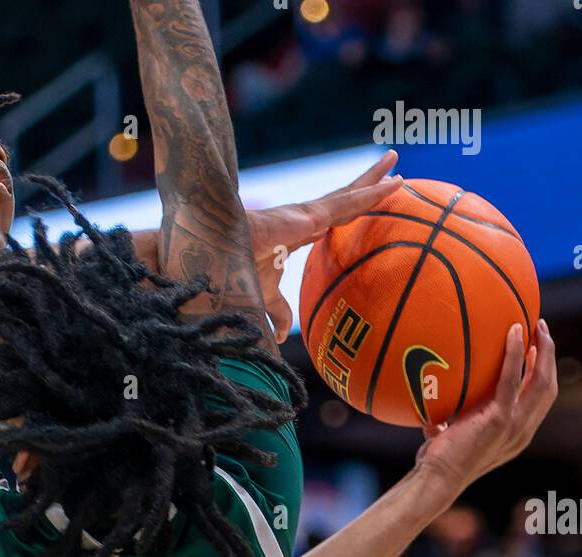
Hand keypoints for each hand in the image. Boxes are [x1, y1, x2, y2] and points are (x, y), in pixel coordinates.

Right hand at [252, 151, 401, 341]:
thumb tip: (280, 337)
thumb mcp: (265, 297)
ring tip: (395, 161)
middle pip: (345, 200)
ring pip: (351, 195)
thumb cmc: (237, 271)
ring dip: (375, 180)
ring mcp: (310, 213)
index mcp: (298, 233)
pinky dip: (373, 192)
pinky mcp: (311, 214)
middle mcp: (307, 218)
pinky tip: (394, 184)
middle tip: (394, 173)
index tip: (365, 203)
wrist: (219, 253)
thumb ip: (278, 312)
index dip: (348, 210)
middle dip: (367, 184)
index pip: (330, 218)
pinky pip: (350, 202)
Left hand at [414, 320, 557, 504]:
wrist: (435, 480)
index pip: (539, 399)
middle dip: (549, 355)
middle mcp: (523, 431)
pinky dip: (516, 354)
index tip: (536, 349)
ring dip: (543, 350)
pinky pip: (514, 380)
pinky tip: (514, 333)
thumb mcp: (450, 438)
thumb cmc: (437, 462)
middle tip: (540, 329)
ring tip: (535, 325)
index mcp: (516, 434)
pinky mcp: (500, 420)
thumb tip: (431, 415)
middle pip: (548, 387)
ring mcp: (515, 427)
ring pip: (542, 381)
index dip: (543, 372)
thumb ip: (449, 424)